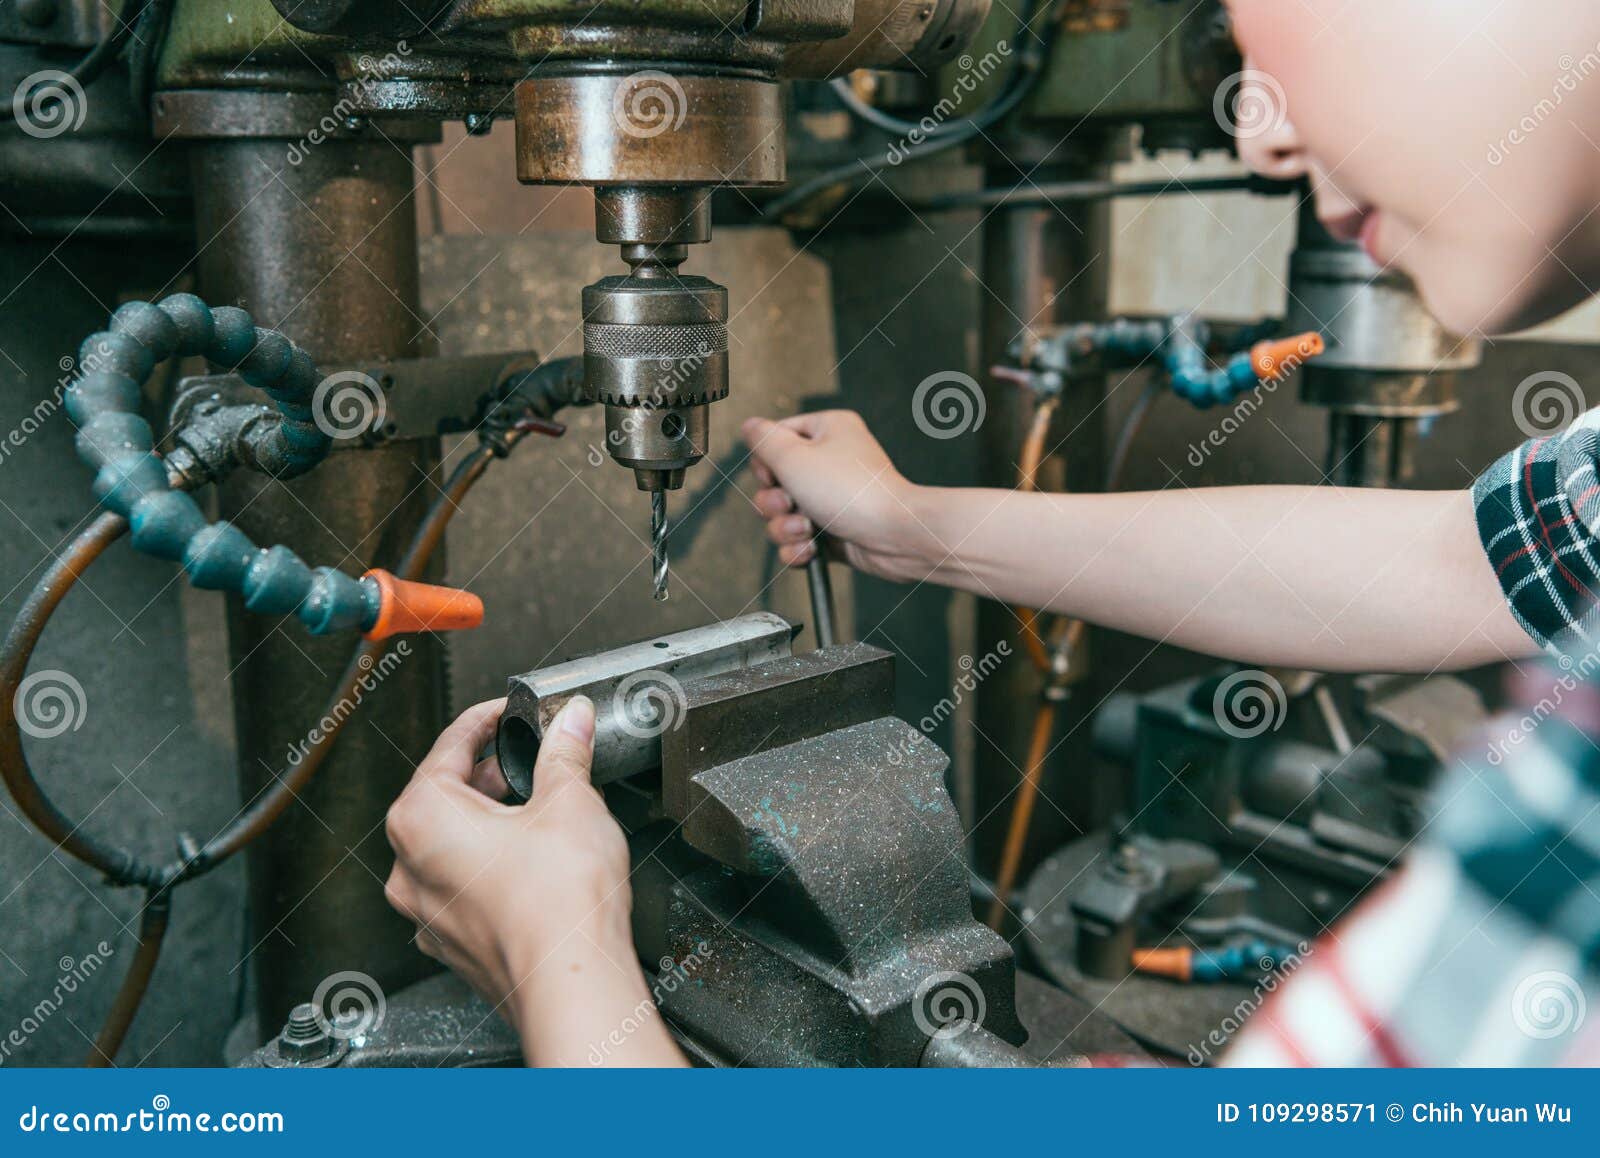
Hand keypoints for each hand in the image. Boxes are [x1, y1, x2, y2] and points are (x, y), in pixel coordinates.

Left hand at [384, 696, 675, 1063]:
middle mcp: (410, 867)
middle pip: (445, 795)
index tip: (510, 711)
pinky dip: (491, 865)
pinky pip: (463, 886)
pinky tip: (535, 863)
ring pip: (452, 845)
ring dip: (491, 821)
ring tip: (541, 812)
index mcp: (422, 819)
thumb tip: (571, 721)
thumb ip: (566, 751)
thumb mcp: (571, 801)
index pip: (450, 744)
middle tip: (533, 759)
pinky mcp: (453, 942)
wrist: (572, 984)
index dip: (488, 718)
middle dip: (492, 772)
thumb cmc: (559, 906)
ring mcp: (428, 912)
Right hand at [742, 410, 932, 581]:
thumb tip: (749, 426)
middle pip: (775, 481)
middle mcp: (831, 461)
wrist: (893, 535)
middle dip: (773, 501)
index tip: (772, 474)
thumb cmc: (851, 491)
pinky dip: (799, 547)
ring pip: (783, 514)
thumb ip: (763, 440)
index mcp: (828, 431)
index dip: (766, 461)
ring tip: (805, 529)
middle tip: (789, 504)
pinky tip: (810, 550)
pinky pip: (799, 540)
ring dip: (784, 527)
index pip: (777, 438)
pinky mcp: (835, 531)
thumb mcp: (794, 456)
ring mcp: (833, 499)